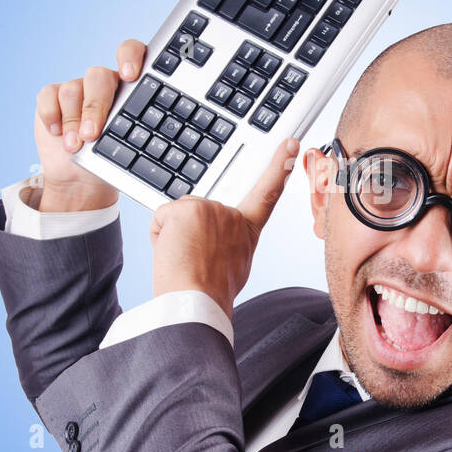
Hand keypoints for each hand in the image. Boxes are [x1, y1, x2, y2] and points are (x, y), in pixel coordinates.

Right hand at [34, 38, 146, 209]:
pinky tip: (57, 133)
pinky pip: (48, 95)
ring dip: (73, 120)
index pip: (131, 54)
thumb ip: (143, 136)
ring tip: (76, 146)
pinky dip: (52, 115)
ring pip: (72, 89)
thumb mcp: (133, 150)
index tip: (131, 75)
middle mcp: (103, 84)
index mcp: (129, 87)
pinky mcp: (52, 98)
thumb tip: (161, 141)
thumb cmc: (113, 161)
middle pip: (99, 76)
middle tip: (93, 134)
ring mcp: (77, 88)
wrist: (82, 180)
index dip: (130, 57)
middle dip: (95, 106)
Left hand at [150, 136, 299, 318]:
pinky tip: (173, 255)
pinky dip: (160, 238)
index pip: (267, 194)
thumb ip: (226, 243)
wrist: (198, 306)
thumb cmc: (210, 294)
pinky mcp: (187, 210)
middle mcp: (233, 217)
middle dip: (189, 234)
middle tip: (195, 263)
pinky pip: (161, 221)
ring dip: (175, 238)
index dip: (279, 167)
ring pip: (178, 218)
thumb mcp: (231, 267)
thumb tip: (207, 239)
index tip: (291, 145)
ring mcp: (211, 210)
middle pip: (199, 213)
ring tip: (186, 262)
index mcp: (247, 231)